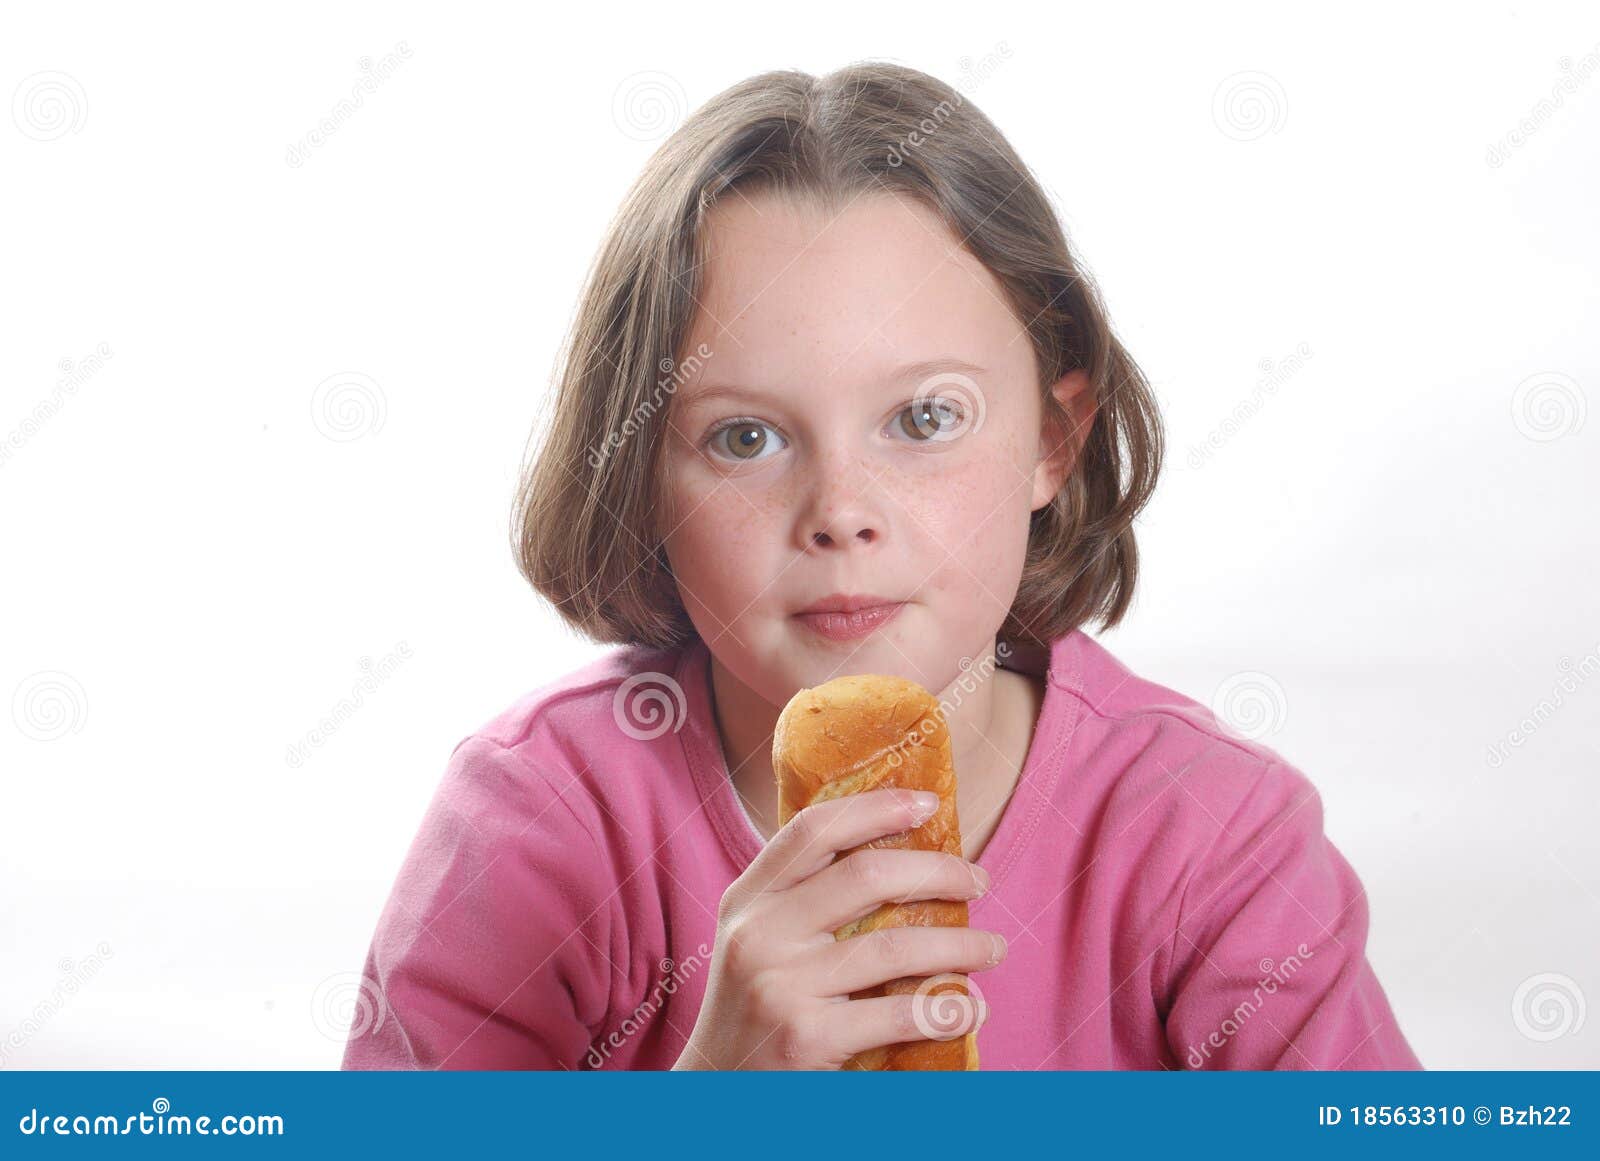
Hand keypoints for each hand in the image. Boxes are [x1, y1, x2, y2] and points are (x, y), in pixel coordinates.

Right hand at [673, 787, 1004, 1069]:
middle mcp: (759, 934)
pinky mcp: (806, 1038)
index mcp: (749, 899)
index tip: (927, 803)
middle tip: (979, 880)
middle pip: (866, 876)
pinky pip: (897, 1013)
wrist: (716, 1091)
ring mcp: (781, 986)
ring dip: (960, 944)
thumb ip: (804, 898)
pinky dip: (946, 1009)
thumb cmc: (755, 1007)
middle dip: (938, 872)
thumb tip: (898, 855)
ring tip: (992, 947)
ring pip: (894, 946)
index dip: (875, 807)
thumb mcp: (757, 938)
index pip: (814, 830)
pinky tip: (971, 1008)